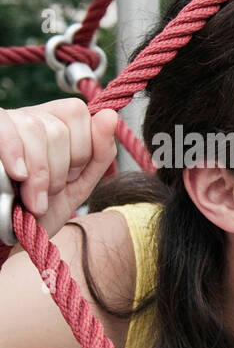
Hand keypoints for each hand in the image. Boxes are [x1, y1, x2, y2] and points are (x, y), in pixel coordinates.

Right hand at [0, 99, 117, 236]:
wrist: (16, 234)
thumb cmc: (46, 205)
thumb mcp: (81, 182)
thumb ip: (101, 152)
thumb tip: (109, 116)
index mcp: (56, 123)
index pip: (76, 113)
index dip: (80, 150)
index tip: (70, 177)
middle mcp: (30, 117)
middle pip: (58, 128)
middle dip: (60, 169)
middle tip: (50, 192)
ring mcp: (8, 123)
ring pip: (34, 128)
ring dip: (40, 173)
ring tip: (33, 199)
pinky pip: (4, 126)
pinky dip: (14, 152)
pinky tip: (19, 174)